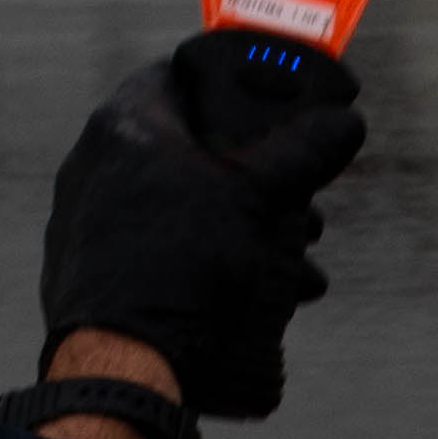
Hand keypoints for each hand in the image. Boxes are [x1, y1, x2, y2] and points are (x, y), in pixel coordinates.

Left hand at [36, 25, 366, 419]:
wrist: (123, 362)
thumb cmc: (183, 262)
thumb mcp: (258, 196)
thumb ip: (302, 151)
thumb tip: (348, 122)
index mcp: (124, 127)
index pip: (175, 76)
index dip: (228, 84)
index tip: (270, 104)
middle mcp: (94, 168)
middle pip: (189, 153)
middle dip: (255, 179)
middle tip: (300, 201)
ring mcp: (89, 227)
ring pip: (182, 212)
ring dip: (244, 232)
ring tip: (298, 267)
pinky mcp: (93, 280)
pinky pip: (161, 257)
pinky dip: (208, 267)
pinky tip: (258, 302)